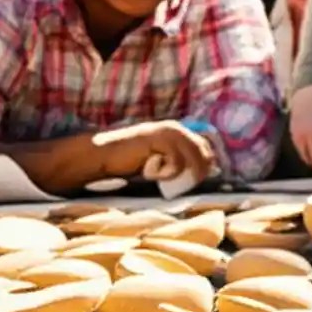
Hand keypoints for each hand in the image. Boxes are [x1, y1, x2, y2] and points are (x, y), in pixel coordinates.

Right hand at [94, 121, 215, 181]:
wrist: (105, 155)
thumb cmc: (132, 160)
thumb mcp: (159, 158)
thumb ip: (178, 159)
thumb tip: (200, 172)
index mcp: (178, 130)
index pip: (204, 146)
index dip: (205, 162)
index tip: (197, 178)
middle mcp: (176, 128)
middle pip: (202, 151)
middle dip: (197, 170)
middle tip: (183, 183)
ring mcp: (168, 132)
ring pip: (192, 157)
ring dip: (179, 173)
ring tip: (158, 176)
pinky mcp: (160, 140)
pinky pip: (176, 163)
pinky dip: (164, 173)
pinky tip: (148, 172)